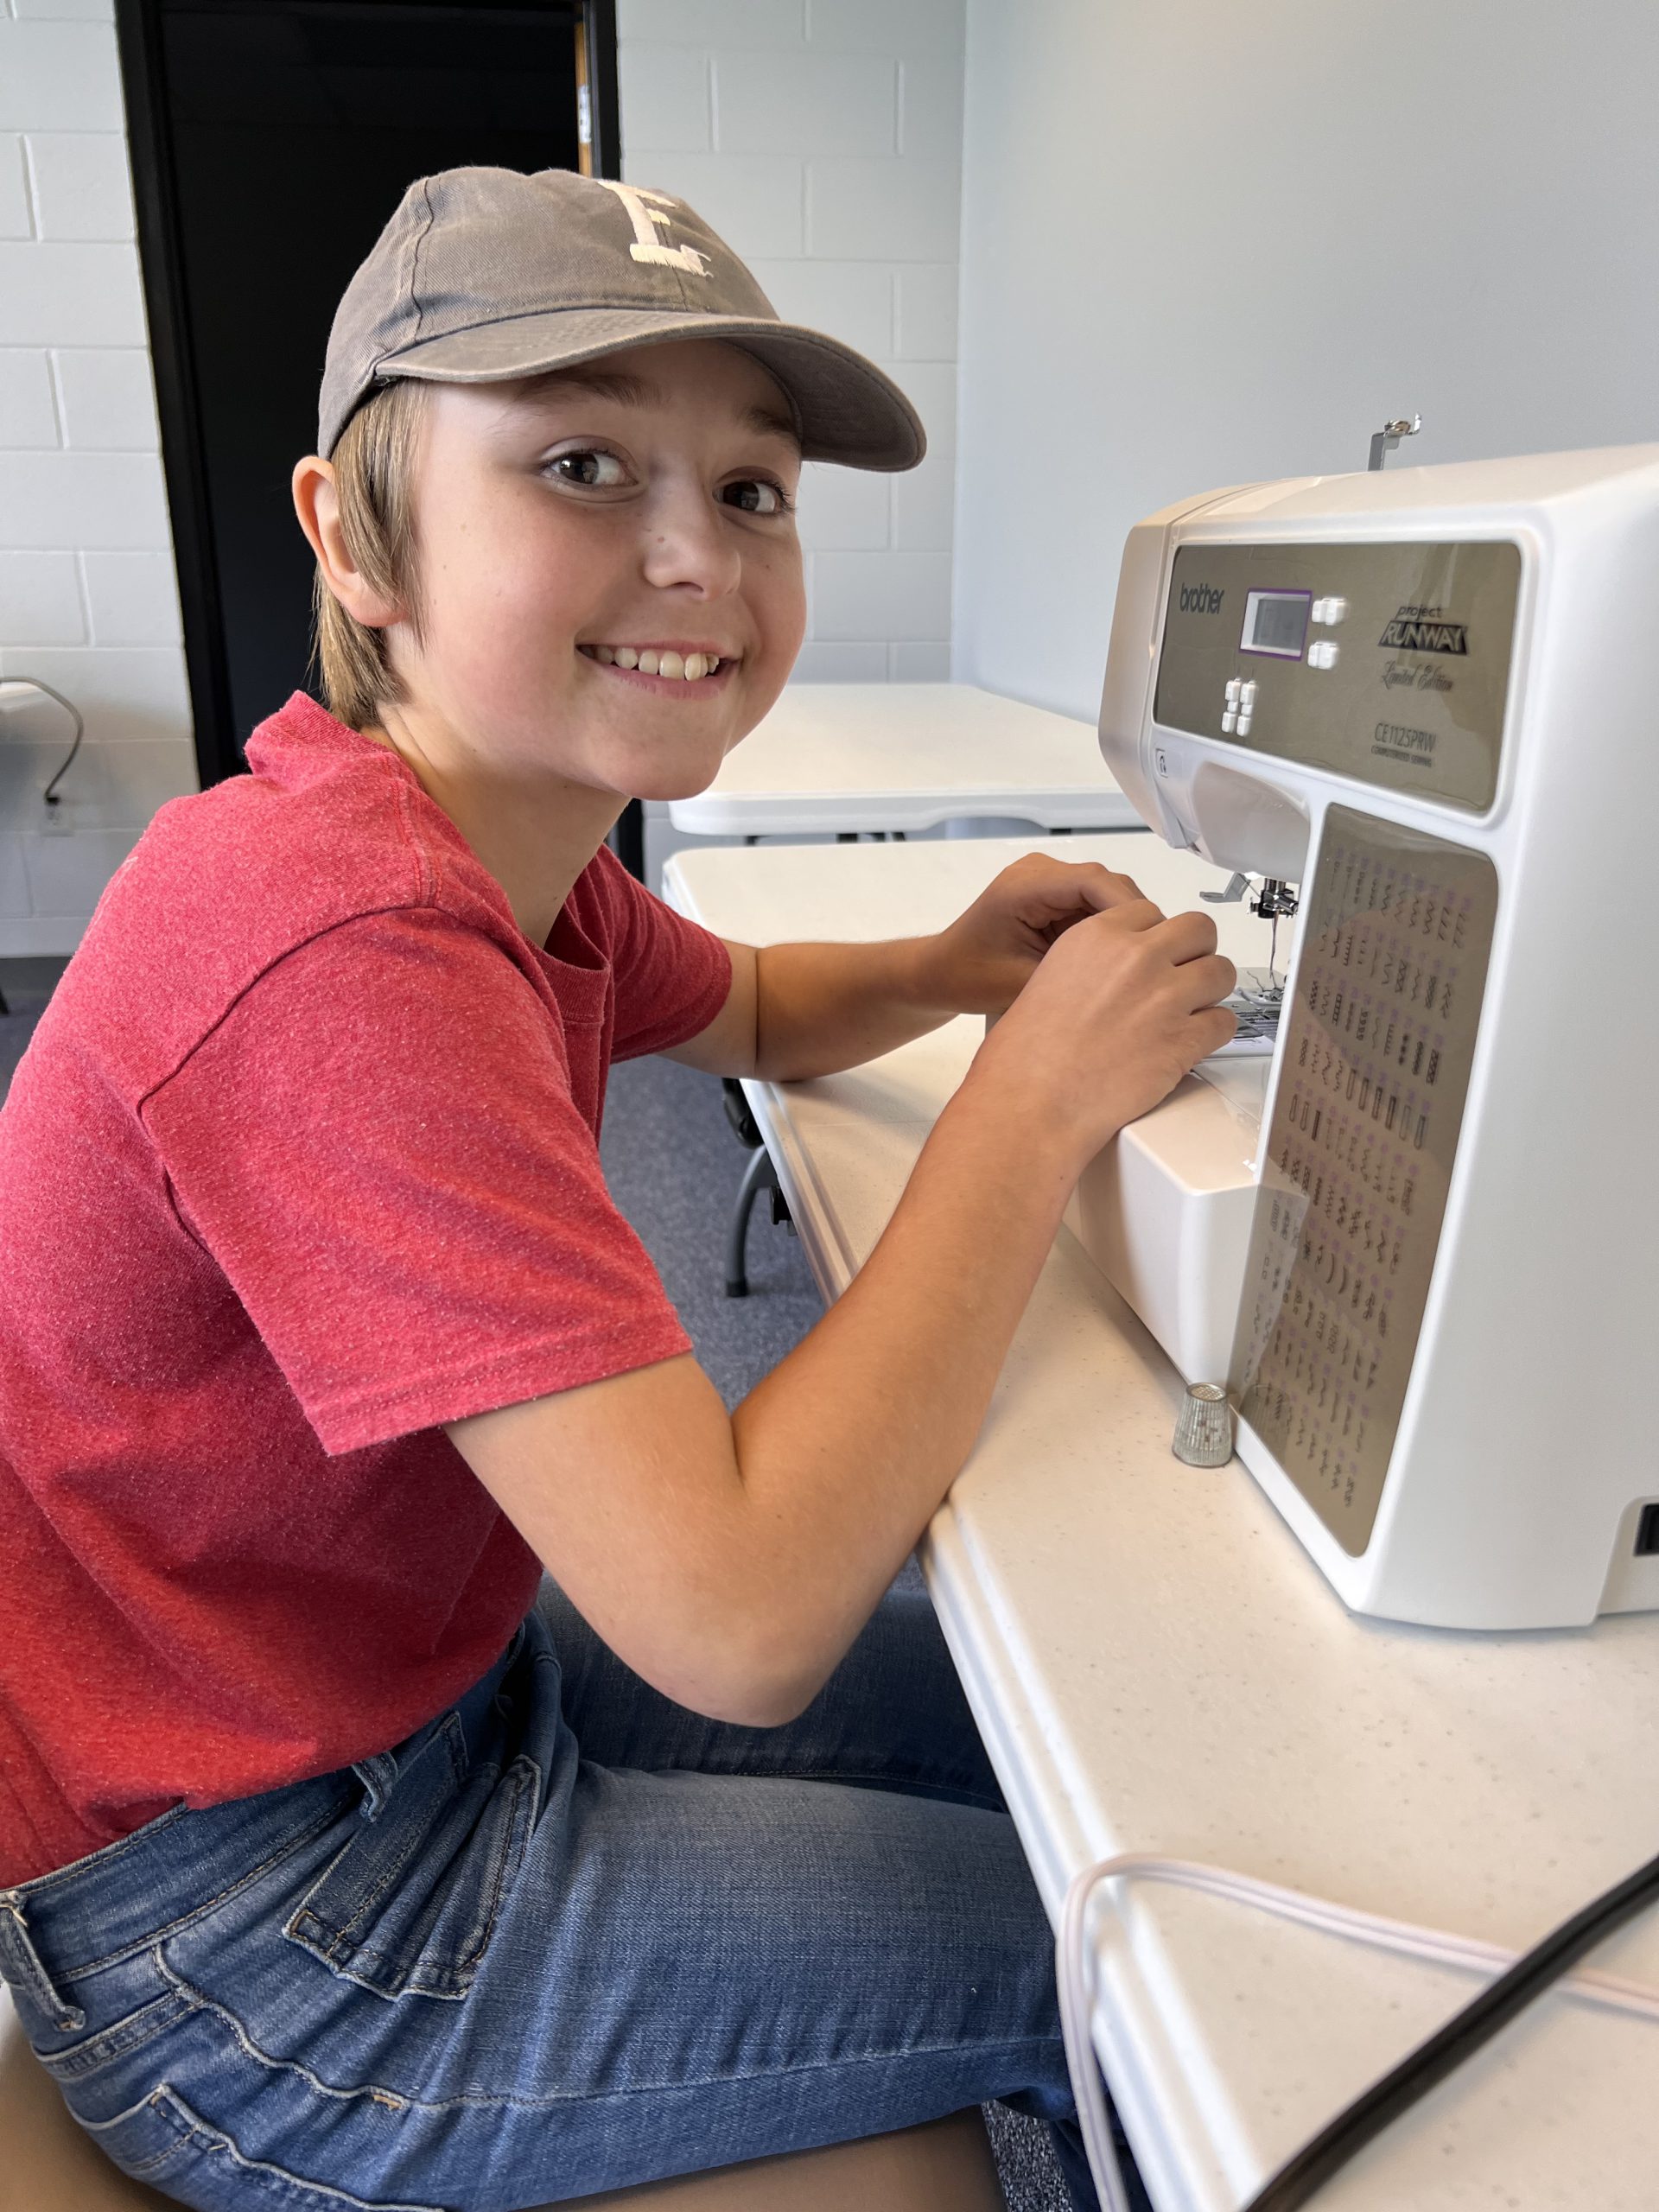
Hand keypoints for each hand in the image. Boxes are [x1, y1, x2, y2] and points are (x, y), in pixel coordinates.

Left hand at [916, 854, 1155, 1016]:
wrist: (942, 972)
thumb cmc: (968, 978)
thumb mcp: (1021, 984)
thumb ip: (1072, 973)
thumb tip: (1128, 977)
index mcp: (1024, 886)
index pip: (1094, 882)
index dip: (1128, 911)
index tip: (1150, 947)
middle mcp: (1039, 872)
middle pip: (1108, 884)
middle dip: (1134, 921)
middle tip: (1152, 963)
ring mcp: (1049, 879)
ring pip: (1109, 893)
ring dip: (1125, 926)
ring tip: (1139, 964)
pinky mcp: (1056, 893)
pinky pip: (1096, 904)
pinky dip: (1111, 929)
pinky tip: (1118, 959)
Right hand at [969, 889, 1236, 1170]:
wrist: (1032, 1103)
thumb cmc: (1027, 1057)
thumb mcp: (1044, 980)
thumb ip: (1090, 963)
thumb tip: (1114, 971)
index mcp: (1096, 937)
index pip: (1149, 911)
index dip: (1156, 937)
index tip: (1155, 956)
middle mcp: (1135, 959)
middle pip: (1198, 930)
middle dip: (1195, 952)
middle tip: (1184, 977)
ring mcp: (1164, 997)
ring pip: (1221, 971)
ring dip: (1211, 991)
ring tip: (1193, 1011)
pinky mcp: (1183, 1040)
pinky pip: (1225, 1022)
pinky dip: (1214, 1033)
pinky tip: (1194, 1043)